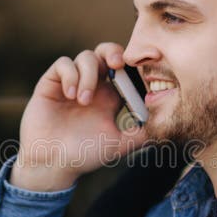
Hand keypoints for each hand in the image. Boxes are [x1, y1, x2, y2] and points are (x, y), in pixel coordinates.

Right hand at [10, 43, 147, 190]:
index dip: (131, 65)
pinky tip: (71, 95)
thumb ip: (141, 134)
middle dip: (112, 52)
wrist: (52, 164)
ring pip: (85, 57)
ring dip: (88, 75)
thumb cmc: (84, 155)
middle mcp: (91, 85)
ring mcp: (71, 83)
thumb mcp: (119, 144)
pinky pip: (63, 64)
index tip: (138, 72)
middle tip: (117, 63)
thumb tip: (165, 125)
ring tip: (83, 100)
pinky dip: (70, 75)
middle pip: (105, 52)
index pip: (123, 69)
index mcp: (108, 96)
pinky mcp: (51, 83)